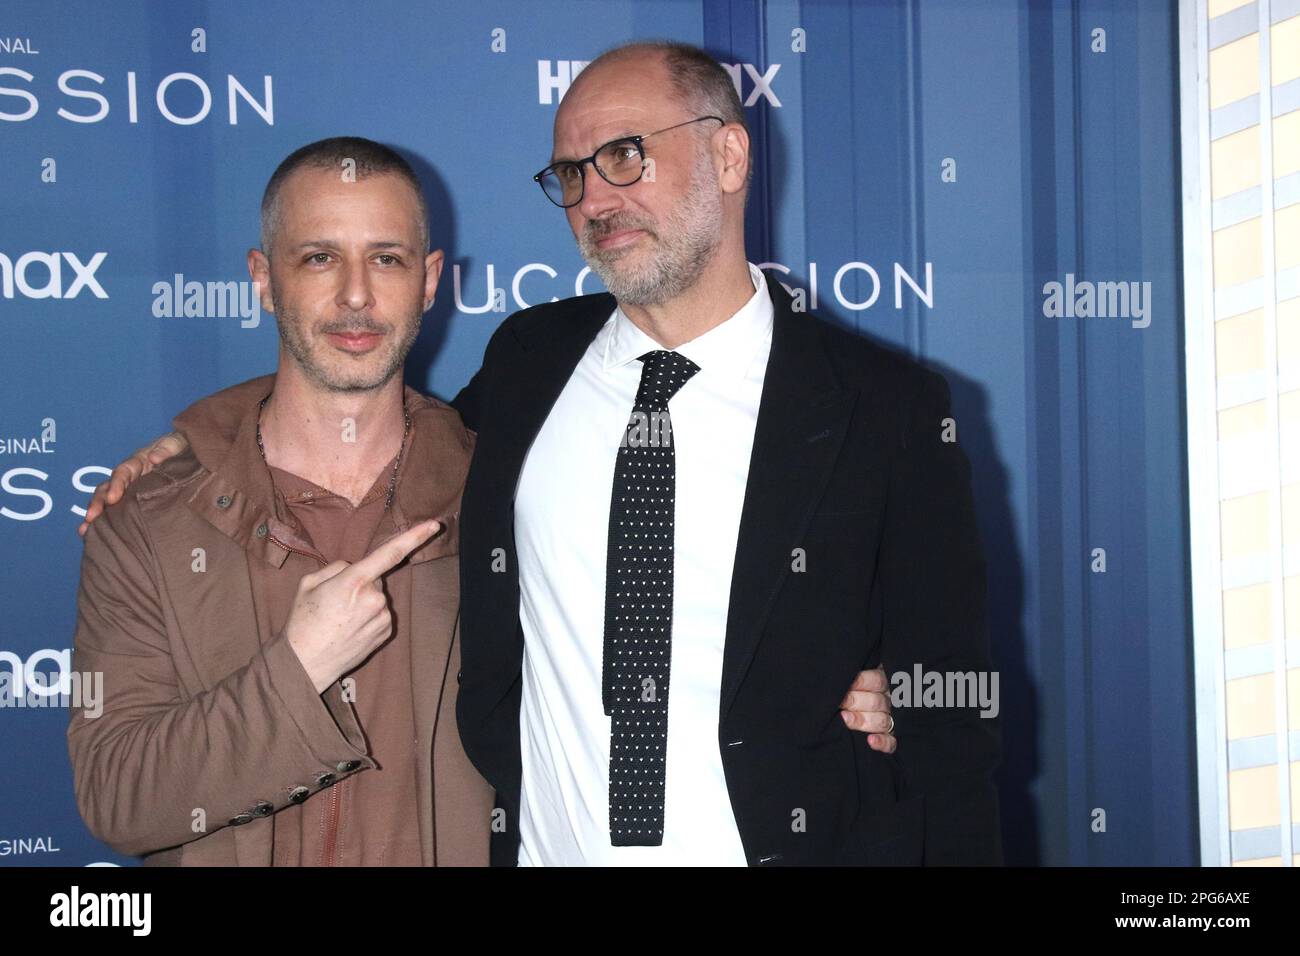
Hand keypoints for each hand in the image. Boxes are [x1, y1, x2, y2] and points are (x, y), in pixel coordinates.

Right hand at [77, 431, 189, 535]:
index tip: (113, 498)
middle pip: (108, 488)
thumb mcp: (176, 443)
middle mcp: (129, 476)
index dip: (116, 484)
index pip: (122, 472)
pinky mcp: (134, 502)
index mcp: (138, 462)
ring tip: (85, 530)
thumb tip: (153, 458)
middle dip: (98, 503)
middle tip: (91, 517)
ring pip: (107, 501)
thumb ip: (166, 448)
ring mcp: (130, 489)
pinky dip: (105, 522)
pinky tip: (93, 534)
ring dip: (95, 515)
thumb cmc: (181, 447)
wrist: (188, 454)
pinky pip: (117, 511)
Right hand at [285, 519, 441, 692]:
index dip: (415, 537)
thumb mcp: (308, 584)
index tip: (434, 525)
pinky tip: (350, 628)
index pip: (390, 553)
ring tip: (340, 619)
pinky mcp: (386, 631)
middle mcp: (374, 598)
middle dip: (361, 582)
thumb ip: (336, 567)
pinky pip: (381, 614)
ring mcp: (383, 616)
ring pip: (378, 597)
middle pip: (375, 578)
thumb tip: (355, 567)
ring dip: (365, 602)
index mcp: (353, 581)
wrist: (305, 664)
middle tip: (336, 602)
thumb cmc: (303, 622)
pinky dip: (369, 617)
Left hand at [840, 666, 895, 752]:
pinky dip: (882, 742)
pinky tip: (870, 741)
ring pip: (882, 721)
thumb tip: (839, 675)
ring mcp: (891, 720)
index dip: (861, 682)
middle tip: (839, 702)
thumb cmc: (853, 690)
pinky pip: (891, 742)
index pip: (877, 680)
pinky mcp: (891, 738)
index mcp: (883, 683)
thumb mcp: (859, 678)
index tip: (843, 685)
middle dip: (855, 701)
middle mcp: (889, 702)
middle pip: (876, 702)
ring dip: (863, 720)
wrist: (863, 710)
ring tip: (845, 719)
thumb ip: (854, 678)